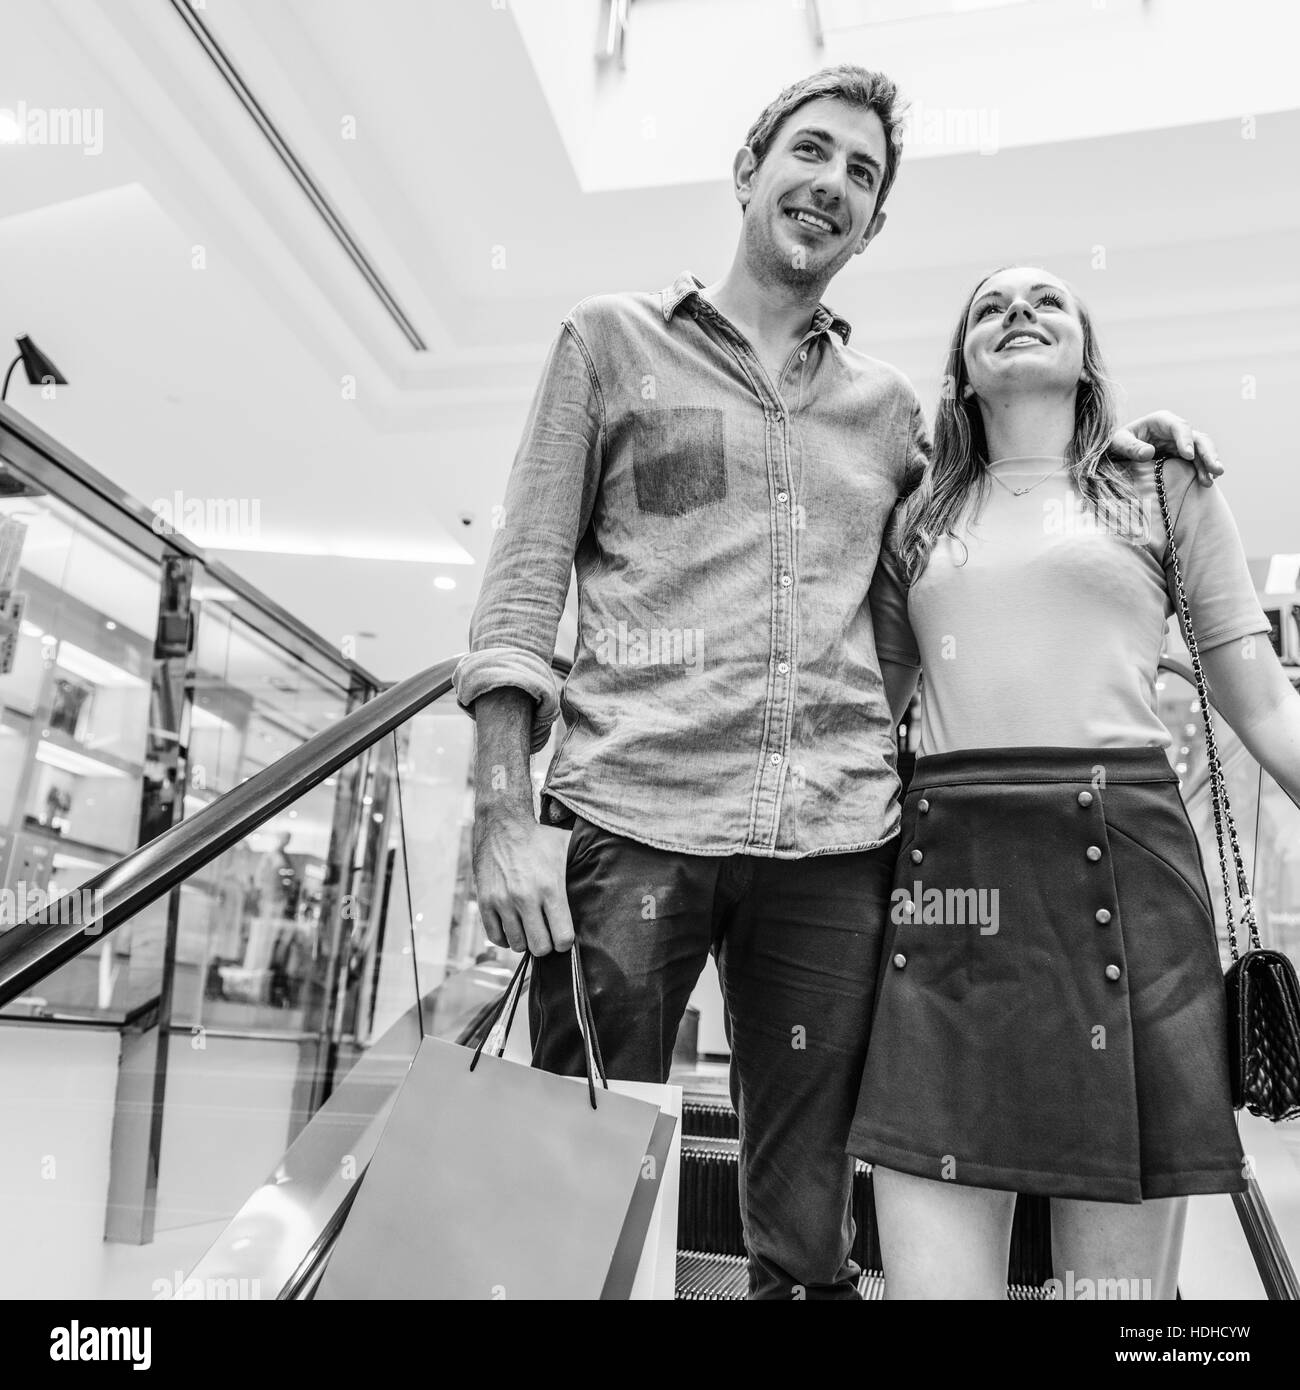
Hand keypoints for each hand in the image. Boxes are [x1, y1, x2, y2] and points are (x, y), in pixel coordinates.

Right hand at [472, 811, 574, 955]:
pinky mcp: (485, 901)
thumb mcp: (566, 848)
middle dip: (546, 944)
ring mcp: (503, 901)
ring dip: (525, 940)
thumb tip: (615, 873)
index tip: (563, 936)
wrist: (502, 824)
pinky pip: (495, 937)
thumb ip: (584, 865)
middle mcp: (526, 897)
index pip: (562, 937)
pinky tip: (512, 927)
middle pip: (540, 947)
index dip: (565, 942)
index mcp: (550, 887)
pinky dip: (505, 938)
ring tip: (530, 928)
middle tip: (547, 934)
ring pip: (517, 945)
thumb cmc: (539, 838)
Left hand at [1109, 411, 1222, 486]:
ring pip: (1201, 450)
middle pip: (1197, 438)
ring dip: (1209, 463)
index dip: (1185, 440)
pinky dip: (1202, 471)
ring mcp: (1181, 443)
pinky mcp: (1182, 456)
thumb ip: (1131, 446)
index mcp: (1161, 421)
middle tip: (1215, 468)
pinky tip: (1207, 482)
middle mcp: (1175, 430)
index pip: (1179, 427)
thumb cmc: (1118, 442)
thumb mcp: (1118, 442)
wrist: (1118, 450)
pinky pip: (1196, 462)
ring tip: (1214, 477)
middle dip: (1207, 452)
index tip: (1188, 455)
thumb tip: (1149, 452)